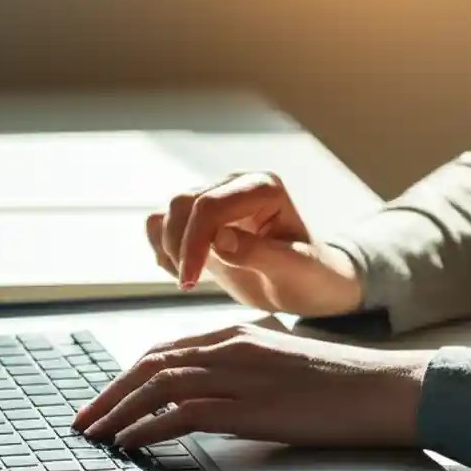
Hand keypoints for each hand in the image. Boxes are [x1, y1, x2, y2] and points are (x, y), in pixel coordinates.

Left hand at [72, 323, 431, 448]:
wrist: (385, 387)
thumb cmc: (342, 384)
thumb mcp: (281, 366)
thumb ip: (242, 373)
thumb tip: (208, 401)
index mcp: (238, 334)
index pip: (166, 350)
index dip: (128, 376)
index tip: (107, 398)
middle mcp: (232, 347)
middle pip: (151, 365)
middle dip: (111, 393)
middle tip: (85, 418)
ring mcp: (240, 374)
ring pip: (158, 386)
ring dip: (119, 412)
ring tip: (96, 435)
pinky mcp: (251, 405)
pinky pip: (182, 413)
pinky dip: (149, 428)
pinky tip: (131, 443)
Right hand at [146, 171, 363, 316]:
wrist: (306, 284)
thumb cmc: (309, 276)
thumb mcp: (294, 270)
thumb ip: (258, 253)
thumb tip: (218, 239)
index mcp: (263, 188)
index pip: (210, 206)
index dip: (194, 243)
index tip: (191, 282)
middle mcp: (235, 185)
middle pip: (182, 203)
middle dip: (178, 247)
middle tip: (190, 285)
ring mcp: (215, 198)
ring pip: (167, 212)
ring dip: (169, 248)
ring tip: (192, 279)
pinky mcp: (199, 218)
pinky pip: (162, 225)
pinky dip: (164, 249)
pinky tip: (186, 271)